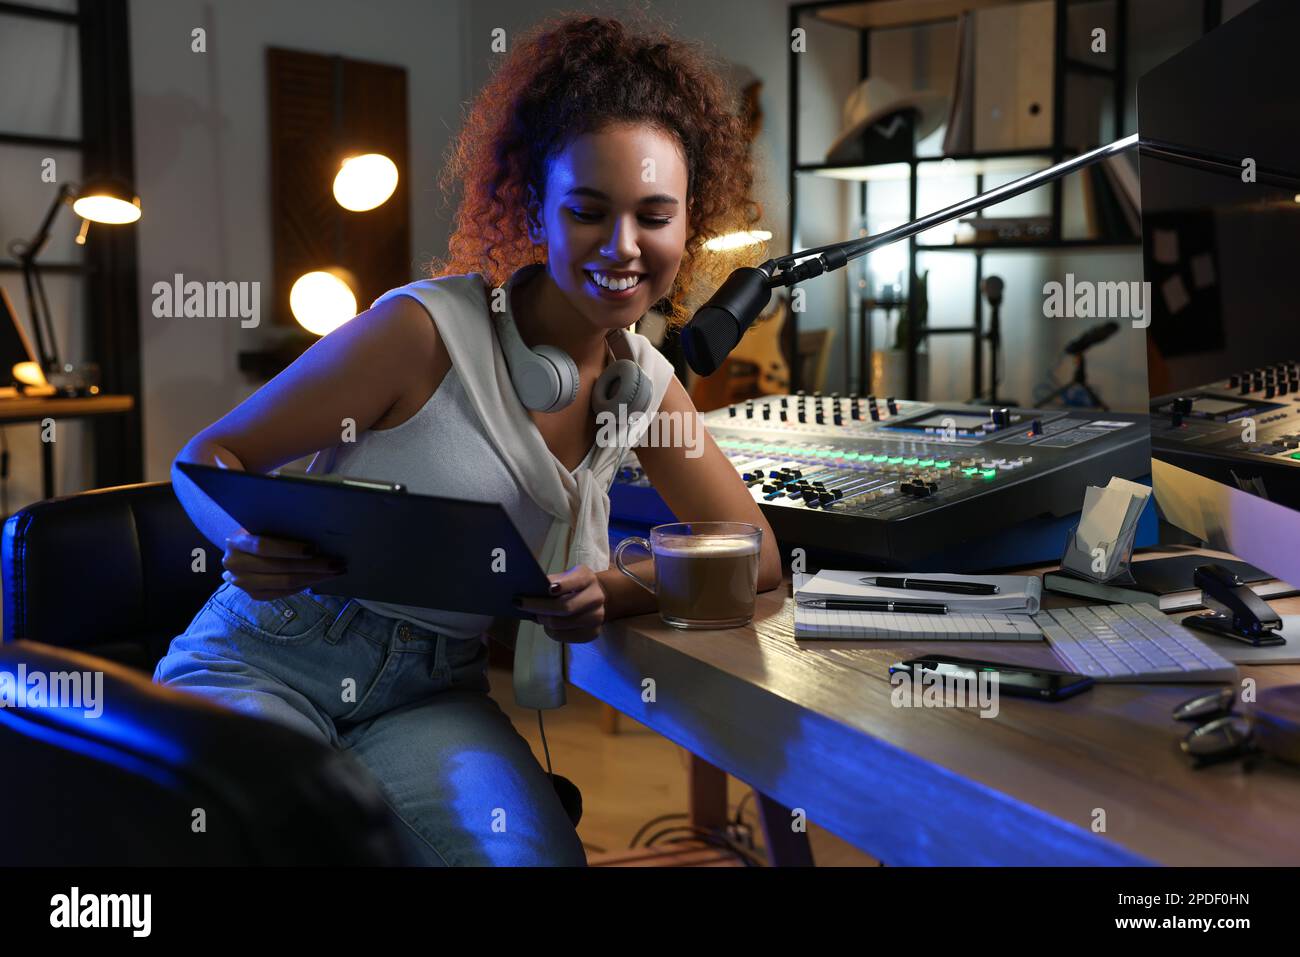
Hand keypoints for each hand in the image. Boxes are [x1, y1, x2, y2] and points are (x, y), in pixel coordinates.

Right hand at [222, 529, 345, 600]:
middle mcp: (236, 564)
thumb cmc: (258, 531)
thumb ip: (280, 527)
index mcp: (237, 542)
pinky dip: (305, 585)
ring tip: (336, 571)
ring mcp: (243, 583)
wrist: (239, 551)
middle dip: (313, 565)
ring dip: (315, 577)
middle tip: (337, 562)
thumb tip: (316, 529)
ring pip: (285, 583)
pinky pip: (284, 592)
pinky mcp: (254, 595)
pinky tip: (321, 579)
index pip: (264, 547)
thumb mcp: (263, 524)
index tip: (315, 548)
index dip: (290, 549)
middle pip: (280, 567)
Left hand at [514, 564, 605, 643]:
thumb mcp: (566, 576)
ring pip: (560, 625)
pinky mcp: (592, 633)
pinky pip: (563, 637)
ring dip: (542, 621)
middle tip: (521, 605)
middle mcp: (596, 598)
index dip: (558, 586)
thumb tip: (529, 590)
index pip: (573, 582)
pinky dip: (550, 631)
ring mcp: (596, 618)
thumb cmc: (573, 586)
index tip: (543, 589)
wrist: (596, 598)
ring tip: (536, 615)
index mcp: (588, 578)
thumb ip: (552, 580)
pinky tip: (547, 625)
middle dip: (539, 607)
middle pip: (564, 607)